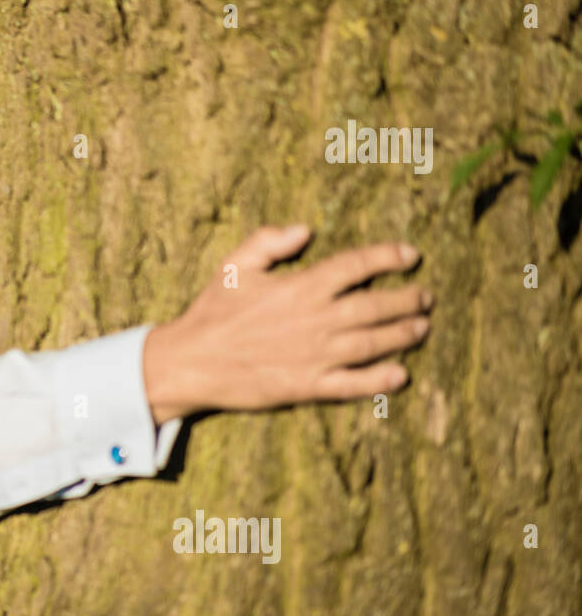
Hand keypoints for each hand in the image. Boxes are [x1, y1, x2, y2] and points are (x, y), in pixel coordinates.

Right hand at [141, 224, 431, 421]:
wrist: (190, 362)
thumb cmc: (212, 311)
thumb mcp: (234, 266)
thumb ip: (269, 242)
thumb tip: (305, 229)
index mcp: (299, 287)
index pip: (355, 266)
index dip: (387, 257)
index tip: (410, 254)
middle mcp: (314, 320)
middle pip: (374, 306)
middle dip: (406, 299)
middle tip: (425, 296)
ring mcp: (314, 356)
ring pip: (371, 343)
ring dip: (402, 335)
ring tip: (422, 327)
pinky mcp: (306, 386)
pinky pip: (351, 384)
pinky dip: (378, 380)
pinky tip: (399, 375)